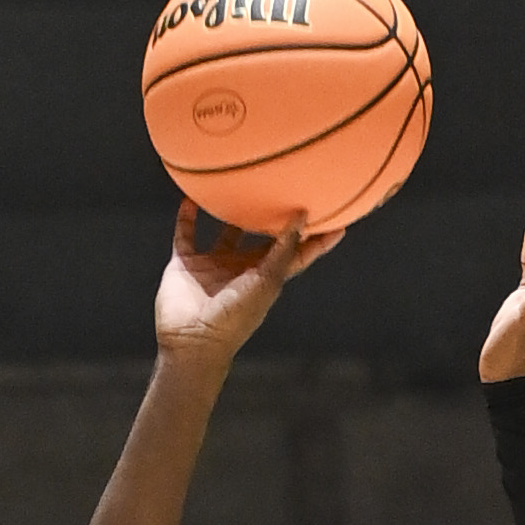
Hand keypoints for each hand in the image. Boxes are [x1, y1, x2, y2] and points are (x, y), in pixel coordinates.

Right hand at [155, 200, 344, 360]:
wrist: (193, 339)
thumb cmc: (236, 315)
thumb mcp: (266, 280)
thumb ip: (284, 250)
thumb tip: (302, 218)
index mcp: (266, 278)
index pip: (297, 254)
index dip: (317, 239)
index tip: (338, 219)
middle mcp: (242, 270)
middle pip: (262, 240)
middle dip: (273, 220)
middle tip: (287, 190)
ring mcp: (214, 266)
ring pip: (225, 233)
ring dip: (230, 214)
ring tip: (239, 185)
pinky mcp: (186, 264)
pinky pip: (187, 233)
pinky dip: (188, 215)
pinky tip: (192, 194)